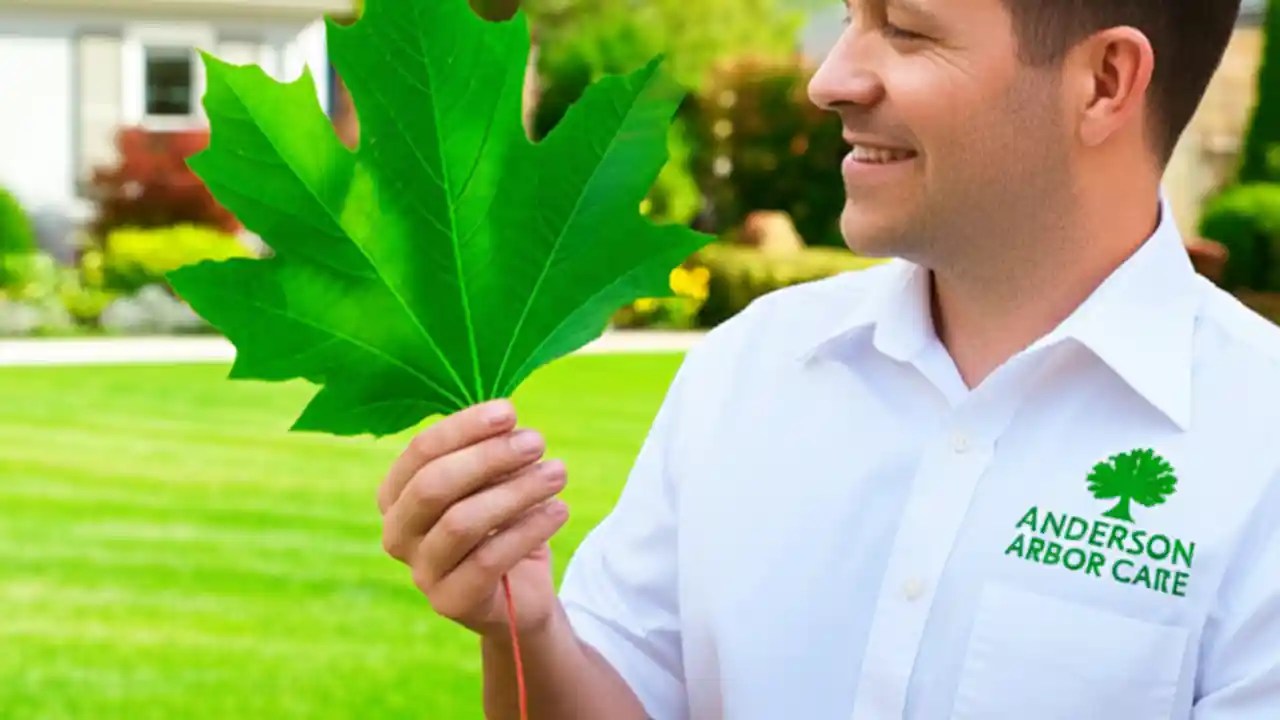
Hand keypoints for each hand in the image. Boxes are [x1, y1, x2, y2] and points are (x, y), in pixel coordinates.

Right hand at [377, 399, 570, 638]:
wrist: (520, 595)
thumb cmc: (501, 525)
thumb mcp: (494, 482)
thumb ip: (491, 454)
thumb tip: (508, 423)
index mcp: (397, 495)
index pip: (421, 452)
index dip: (464, 428)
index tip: (509, 412)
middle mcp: (398, 534)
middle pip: (433, 486)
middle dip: (488, 458)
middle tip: (536, 442)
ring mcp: (422, 572)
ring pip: (461, 523)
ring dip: (515, 491)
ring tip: (558, 473)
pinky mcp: (451, 602)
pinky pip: (489, 560)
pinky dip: (529, 529)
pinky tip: (559, 510)